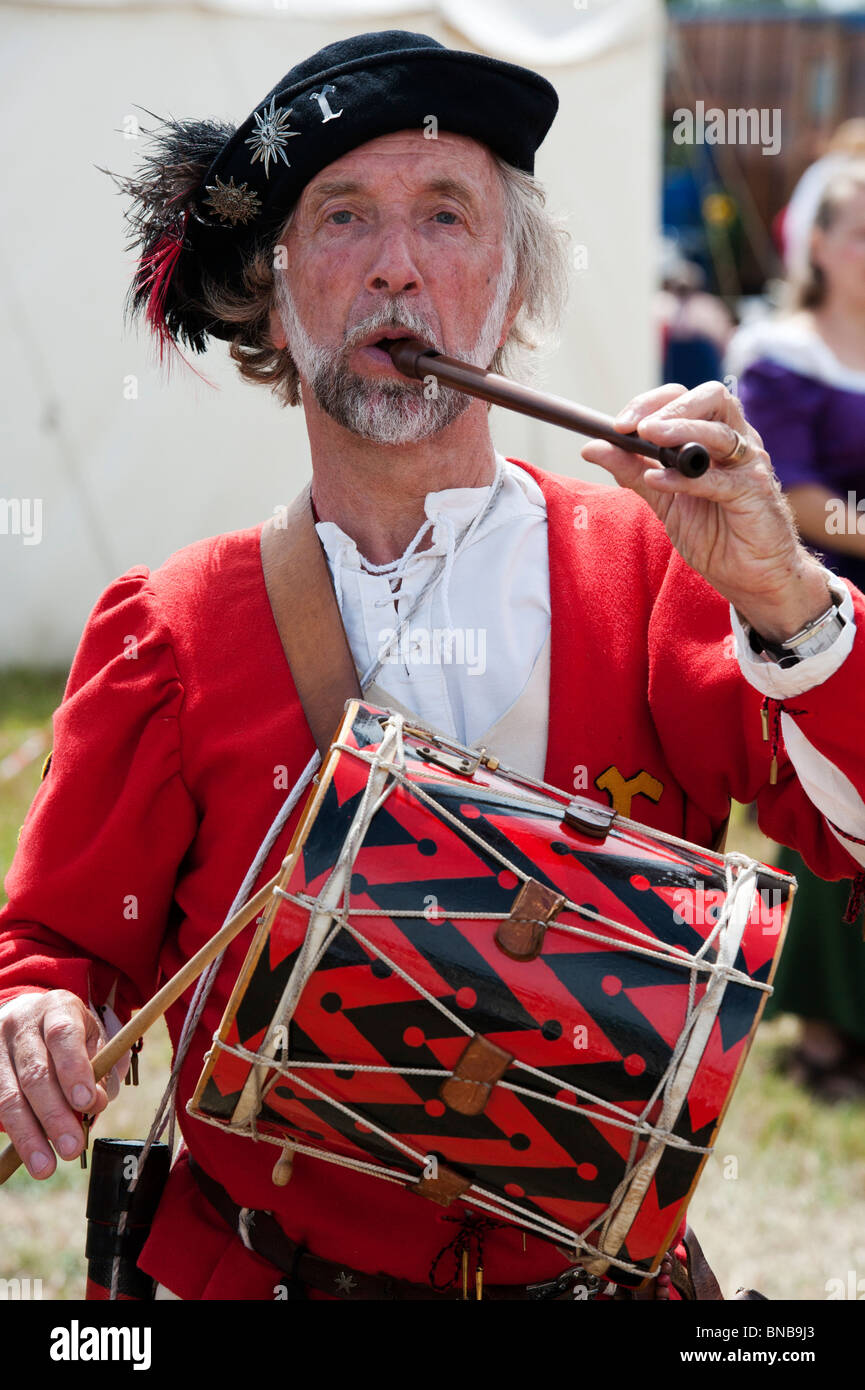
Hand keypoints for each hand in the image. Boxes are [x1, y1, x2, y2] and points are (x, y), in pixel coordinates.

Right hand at [0, 991, 116, 1178]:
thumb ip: (97, 1069)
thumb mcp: (90, 1038)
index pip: (63, 1035)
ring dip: (28, 1134)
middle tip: (72, 1148)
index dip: (73, 1070)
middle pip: (35, 1072)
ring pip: (8, 1095)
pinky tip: (22, 1155)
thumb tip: (92, 1105)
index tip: (86, 1103)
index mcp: (56, 1008)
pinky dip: (9, 1132)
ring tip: (45, 1166)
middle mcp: (21, 1023)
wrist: (27, 1017)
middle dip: (54, 1115)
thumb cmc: (68, 1035)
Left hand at [581, 381, 831, 640]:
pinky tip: (658, 479)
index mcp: (715, 438)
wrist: (752, 578)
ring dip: (680, 430)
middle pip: (712, 398)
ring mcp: (750, 466)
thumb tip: (591, 446)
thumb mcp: (663, 500)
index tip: (619, 424)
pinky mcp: (755, 494)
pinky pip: (719, 479)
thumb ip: (631, 470)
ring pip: (719, 433)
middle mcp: (737, 443)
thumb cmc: (716, 535)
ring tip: (647, 436)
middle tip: (635, 426)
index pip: (686, 399)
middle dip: (671, 407)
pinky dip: (686, 478)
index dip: (651, 402)